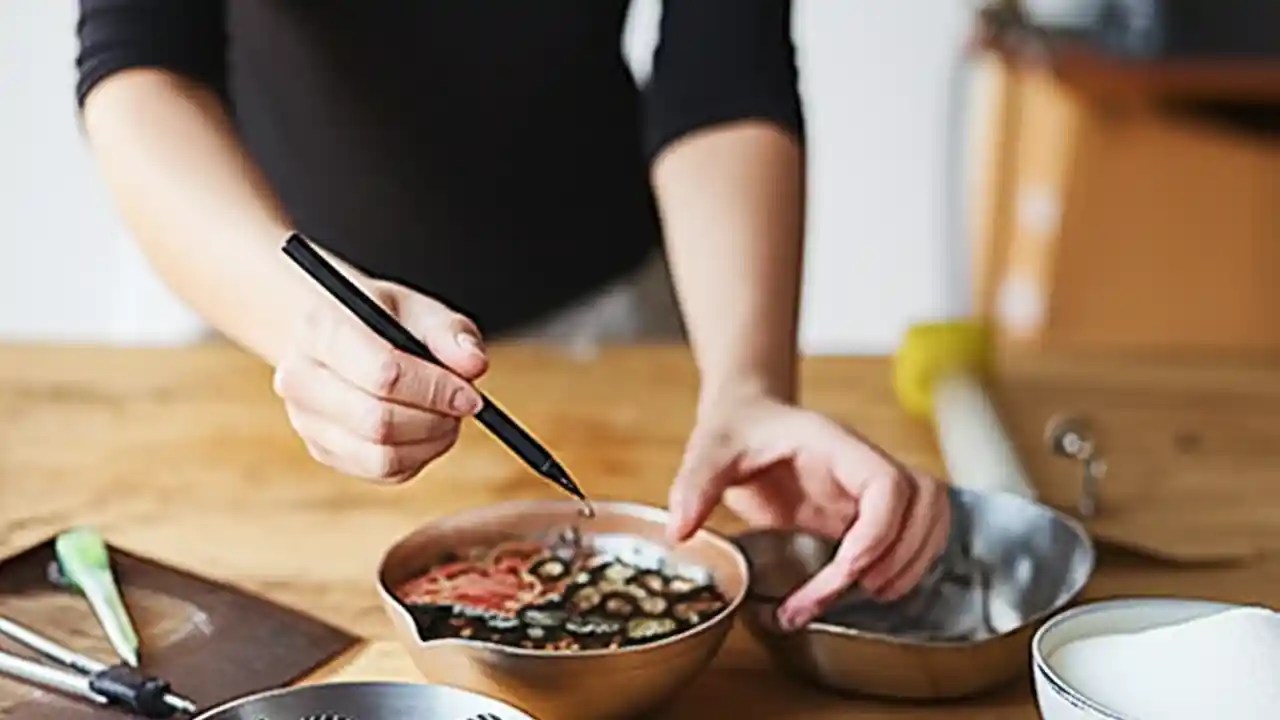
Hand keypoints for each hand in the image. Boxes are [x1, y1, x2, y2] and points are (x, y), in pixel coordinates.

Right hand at [273, 279, 487, 482]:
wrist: (338, 333)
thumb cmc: (383, 319)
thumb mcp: (420, 309)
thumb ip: (450, 333)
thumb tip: (474, 366)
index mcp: (319, 330)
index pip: (383, 374)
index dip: (436, 390)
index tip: (470, 394)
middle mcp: (301, 379)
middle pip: (378, 422)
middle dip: (435, 419)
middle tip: (464, 406)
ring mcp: (307, 421)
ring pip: (381, 456)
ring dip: (430, 441)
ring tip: (446, 415)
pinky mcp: (324, 451)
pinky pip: (381, 472)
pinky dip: (417, 456)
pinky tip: (426, 429)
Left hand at [666, 391, 950, 630]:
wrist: (749, 417)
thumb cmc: (737, 428)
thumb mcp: (709, 449)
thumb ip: (695, 484)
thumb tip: (680, 531)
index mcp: (835, 444)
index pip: (888, 484)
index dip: (879, 533)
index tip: (848, 570)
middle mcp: (864, 463)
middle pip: (923, 504)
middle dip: (898, 556)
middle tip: (853, 588)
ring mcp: (871, 486)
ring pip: (933, 516)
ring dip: (912, 561)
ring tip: (869, 593)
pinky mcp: (868, 509)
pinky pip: (916, 531)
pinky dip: (909, 562)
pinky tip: (873, 585)